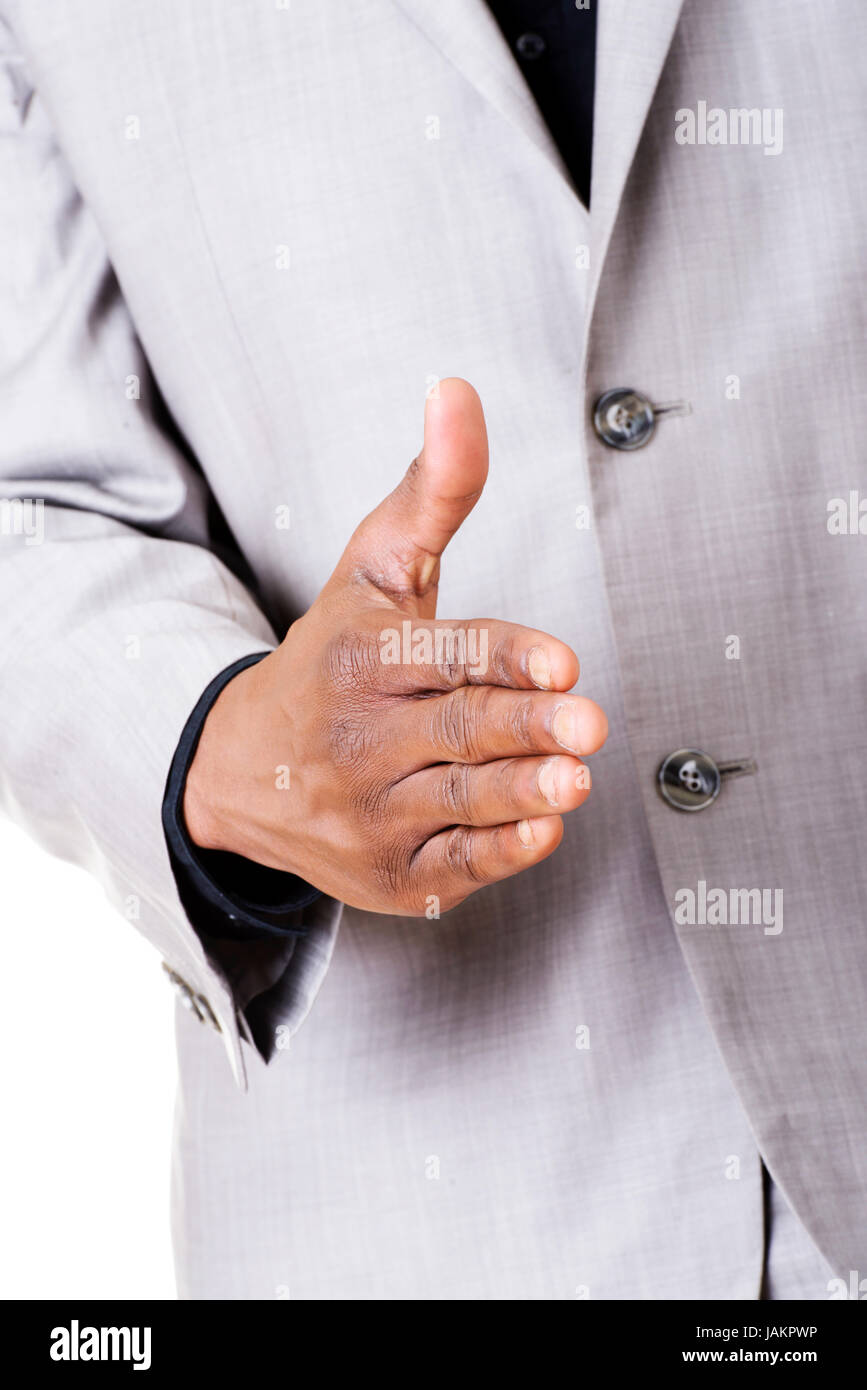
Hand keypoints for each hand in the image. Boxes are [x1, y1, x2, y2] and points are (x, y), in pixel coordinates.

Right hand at [183, 379, 607, 914]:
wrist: (242, 771)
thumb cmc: (330, 660)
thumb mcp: (371, 571)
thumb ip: (432, 492)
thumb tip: (456, 390)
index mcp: (361, 657)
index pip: (441, 653)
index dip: (503, 655)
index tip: (561, 660)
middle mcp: (361, 736)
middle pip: (458, 727)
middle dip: (525, 724)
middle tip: (586, 721)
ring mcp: (372, 811)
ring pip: (458, 799)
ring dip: (519, 791)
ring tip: (574, 780)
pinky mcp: (390, 872)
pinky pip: (452, 867)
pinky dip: (497, 853)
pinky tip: (541, 832)